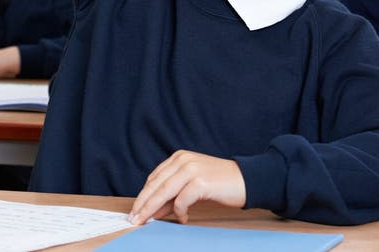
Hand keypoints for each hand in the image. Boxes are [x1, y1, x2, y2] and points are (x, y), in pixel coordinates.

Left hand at [128, 151, 245, 225]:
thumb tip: (154, 211)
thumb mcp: (191, 187)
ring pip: (164, 191)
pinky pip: (181, 200)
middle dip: (143, 203)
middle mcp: (183, 160)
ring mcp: (192, 169)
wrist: (245, 180)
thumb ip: (173, 195)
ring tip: (146, 221)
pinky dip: (178, 212)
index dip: (143, 195)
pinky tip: (182, 219)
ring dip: (152, 208)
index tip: (135, 210)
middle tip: (134, 219)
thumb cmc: (218, 184)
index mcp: (179, 157)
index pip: (154, 178)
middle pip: (156, 184)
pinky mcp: (200, 182)